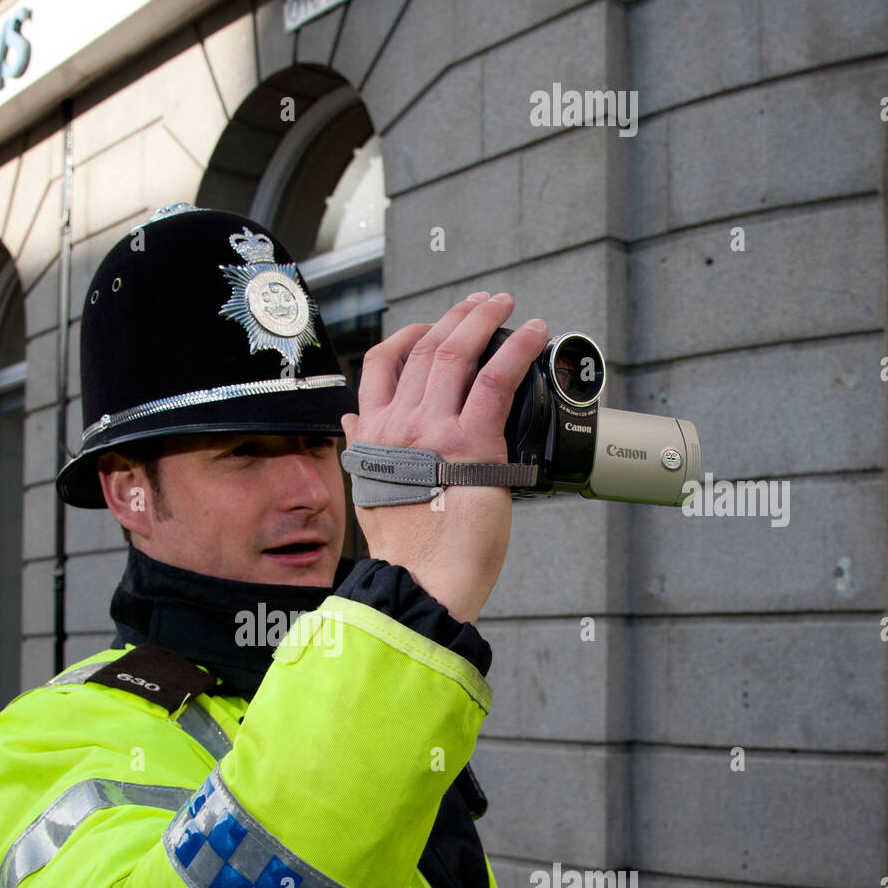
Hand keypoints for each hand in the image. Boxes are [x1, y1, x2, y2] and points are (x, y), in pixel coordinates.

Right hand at [341, 293, 547, 624]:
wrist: (424, 582)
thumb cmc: (406, 550)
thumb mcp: (367, 493)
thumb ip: (363, 450)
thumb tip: (354, 421)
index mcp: (373, 436)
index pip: (380, 364)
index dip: (408, 335)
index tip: (430, 327)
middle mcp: (398, 425)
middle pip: (424, 349)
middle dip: (456, 317)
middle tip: (481, 304)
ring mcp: (434, 431)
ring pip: (456, 352)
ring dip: (484, 319)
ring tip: (506, 306)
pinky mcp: (473, 443)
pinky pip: (495, 378)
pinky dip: (517, 347)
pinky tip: (534, 333)